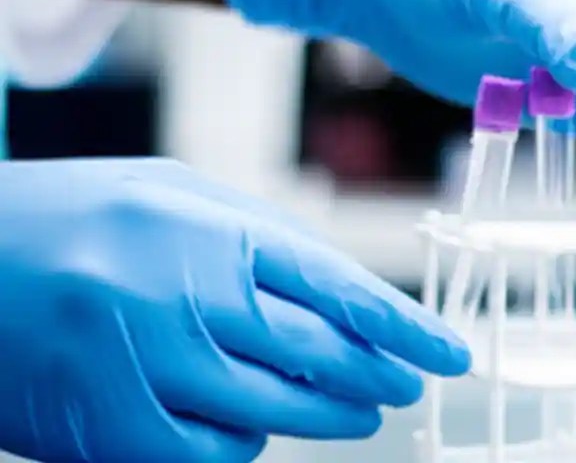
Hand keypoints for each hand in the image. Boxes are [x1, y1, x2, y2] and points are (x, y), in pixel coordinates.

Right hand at [0, 158, 468, 461]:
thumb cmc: (69, 218)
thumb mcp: (167, 193)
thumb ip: (254, 235)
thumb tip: (340, 292)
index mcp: (205, 230)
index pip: (337, 289)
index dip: (404, 328)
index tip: (451, 354)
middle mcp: (180, 298)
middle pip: (318, 355)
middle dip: (378, 375)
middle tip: (410, 386)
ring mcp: (144, 369)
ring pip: (275, 411)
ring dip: (330, 415)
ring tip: (361, 410)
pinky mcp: (109, 430)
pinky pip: (211, 452)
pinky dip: (243, 445)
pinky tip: (256, 428)